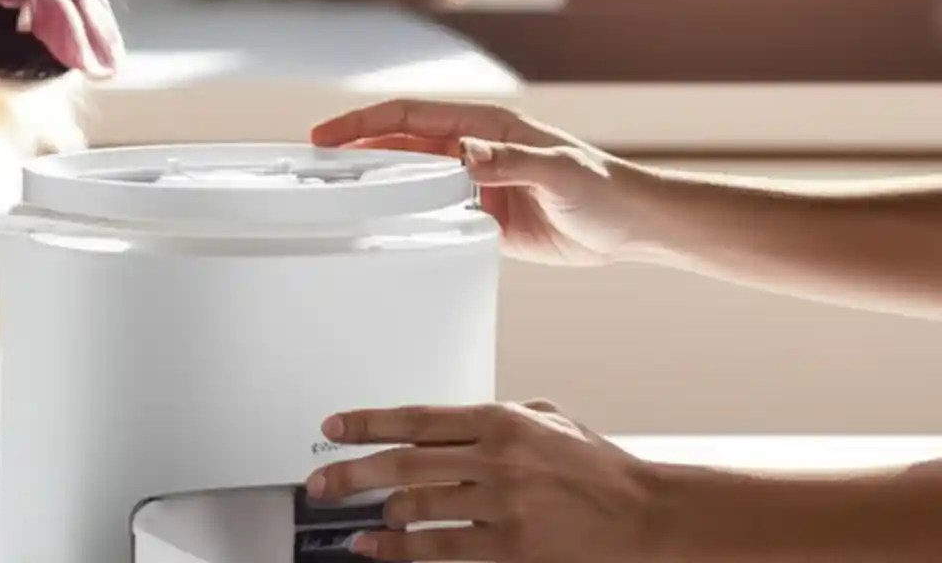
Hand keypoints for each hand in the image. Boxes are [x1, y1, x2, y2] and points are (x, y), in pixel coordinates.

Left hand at [306, 402, 654, 561]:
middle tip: (319, 481)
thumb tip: (442, 424)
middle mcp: (495, 458)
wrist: (644, 515)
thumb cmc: (597, 468)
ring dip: (374, 514)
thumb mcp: (548, 419)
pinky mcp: (509, 549)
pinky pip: (438, 550)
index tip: (333, 428)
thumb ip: (495, 416)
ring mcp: (501, 505)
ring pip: (415, 508)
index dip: (366, 422)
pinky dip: (398, 549)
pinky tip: (375, 546)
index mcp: (500, 420)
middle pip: (402, 463)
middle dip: (351, 473)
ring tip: (348, 519)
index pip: (416, 418)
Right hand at [311, 100, 652, 265]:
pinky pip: (433, 210)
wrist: (632, 226)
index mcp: (487, 127)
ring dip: (375, 182)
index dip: (365, 123)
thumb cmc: (606, 188)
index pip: (411, 118)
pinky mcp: (483, 216)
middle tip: (313, 167)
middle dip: (355, 150)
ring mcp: (476, 183)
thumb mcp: (560, 171)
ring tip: (334, 194)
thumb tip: (465, 155)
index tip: (328, 135)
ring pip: (411, 178)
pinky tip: (383, 224)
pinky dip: (405, 214)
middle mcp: (474, 150)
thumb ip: (511, 162)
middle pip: (400, 145)